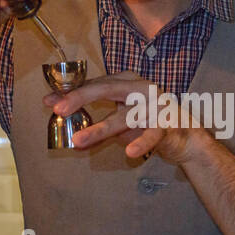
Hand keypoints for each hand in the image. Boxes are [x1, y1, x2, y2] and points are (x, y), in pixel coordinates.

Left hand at [43, 72, 213, 164]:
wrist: (185, 138)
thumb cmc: (148, 125)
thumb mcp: (120, 122)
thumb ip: (96, 123)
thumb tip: (68, 130)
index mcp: (127, 82)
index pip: (95, 84)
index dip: (71, 92)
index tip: (49, 102)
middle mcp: (141, 87)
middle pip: (107, 88)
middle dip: (81, 98)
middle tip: (60, 110)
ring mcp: (155, 104)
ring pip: (124, 116)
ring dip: (100, 129)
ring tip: (79, 141)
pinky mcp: (168, 123)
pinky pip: (152, 134)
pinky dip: (140, 143)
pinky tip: (129, 153)